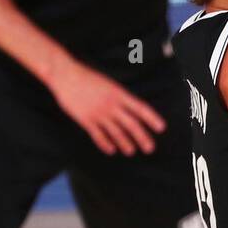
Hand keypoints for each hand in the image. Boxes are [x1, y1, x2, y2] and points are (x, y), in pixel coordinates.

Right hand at [47, 59, 165, 155]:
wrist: (66, 75)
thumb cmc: (89, 79)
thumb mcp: (109, 85)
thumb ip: (120, 98)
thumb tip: (132, 111)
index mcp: (119, 94)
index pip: (141, 108)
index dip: (152, 118)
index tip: (161, 128)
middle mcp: (111, 104)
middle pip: (131, 124)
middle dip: (142, 137)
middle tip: (150, 148)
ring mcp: (98, 113)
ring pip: (116, 132)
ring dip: (125, 143)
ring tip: (131, 152)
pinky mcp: (85, 119)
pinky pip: (98, 135)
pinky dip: (105, 144)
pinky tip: (111, 150)